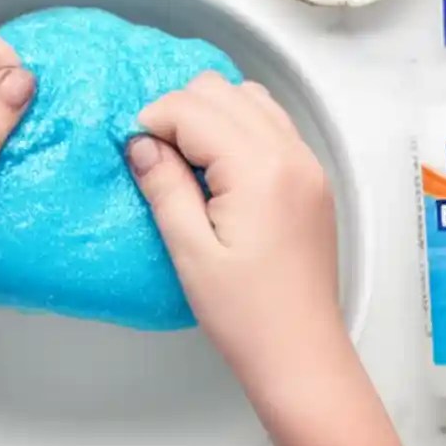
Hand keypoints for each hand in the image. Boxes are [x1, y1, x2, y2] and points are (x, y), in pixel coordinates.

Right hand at [126, 72, 343, 401]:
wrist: (301, 354)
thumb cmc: (246, 315)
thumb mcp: (190, 251)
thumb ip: (164, 187)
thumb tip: (140, 144)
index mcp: (260, 169)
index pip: (194, 108)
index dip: (154, 121)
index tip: (134, 152)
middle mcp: (291, 155)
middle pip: (223, 91)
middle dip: (181, 112)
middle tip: (157, 156)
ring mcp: (307, 165)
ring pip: (250, 100)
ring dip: (211, 116)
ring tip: (187, 162)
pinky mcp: (312, 181)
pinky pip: (272, 125)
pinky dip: (239, 129)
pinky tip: (218, 170)